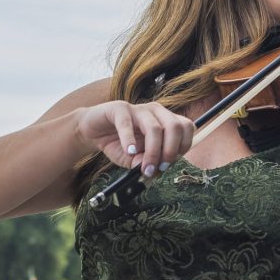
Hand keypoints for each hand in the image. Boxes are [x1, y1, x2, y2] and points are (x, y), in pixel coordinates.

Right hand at [75, 101, 194, 176]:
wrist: (93, 132)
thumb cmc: (118, 143)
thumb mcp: (135, 159)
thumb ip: (146, 163)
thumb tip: (156, 171)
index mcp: (164, 120)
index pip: (186, 127)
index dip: (182, 147)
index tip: (169, 163)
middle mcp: (155, 112)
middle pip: (175, 127)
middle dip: (170, 151)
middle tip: (159, 168)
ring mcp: (138, 108)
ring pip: (154, 128)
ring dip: (152, 152)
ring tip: (144, 168)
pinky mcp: (119, 108)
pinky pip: (127, 123)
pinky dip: (129, 140)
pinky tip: (128, 151)